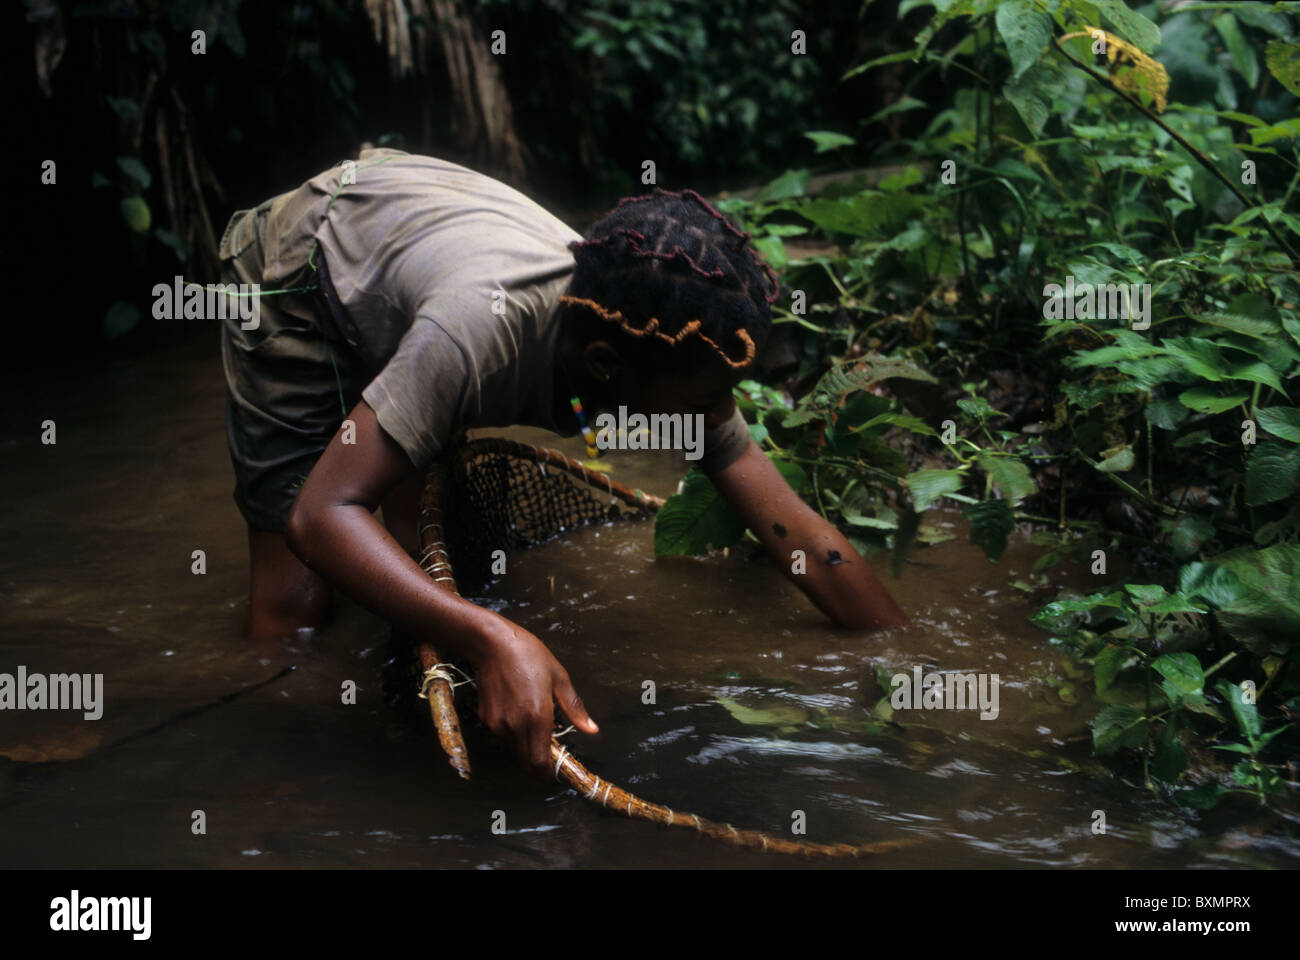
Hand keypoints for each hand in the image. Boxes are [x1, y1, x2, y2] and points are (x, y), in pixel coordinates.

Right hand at [466, 612, 598, 778]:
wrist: (492, 644)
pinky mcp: (487, 720)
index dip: (549, 773)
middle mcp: (515, 725)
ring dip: (526, 751)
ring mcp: (498, 724)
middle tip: (551, 755)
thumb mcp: (559, 677)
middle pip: (527, 764)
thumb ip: (574, 708)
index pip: (540, 763)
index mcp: (537, 716)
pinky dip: (514, 737)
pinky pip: (503, 738)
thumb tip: (592, 730)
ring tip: (537, 731)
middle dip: (539, 766)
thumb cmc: (529, 655)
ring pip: (514, 752)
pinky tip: (520, 717)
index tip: (558, 771)